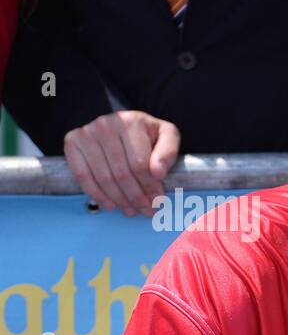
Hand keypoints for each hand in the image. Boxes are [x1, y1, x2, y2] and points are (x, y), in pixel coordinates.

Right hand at [63, 111, 179, 215]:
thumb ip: (168, 152)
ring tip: (131, 211)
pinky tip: (110, 205)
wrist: (122, 124)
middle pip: (121, 173)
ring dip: (119, 200)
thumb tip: (158, 173)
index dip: (150, 187)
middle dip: (136, 198)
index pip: (140, 164)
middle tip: (146, 211)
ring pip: (104, 178)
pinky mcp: (72, 142)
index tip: (158, 201)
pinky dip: (97, 194)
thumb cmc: (147, 134)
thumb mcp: (167, 136)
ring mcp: (86, 133)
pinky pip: (82, 175)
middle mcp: (105, 125)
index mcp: (131, 122)